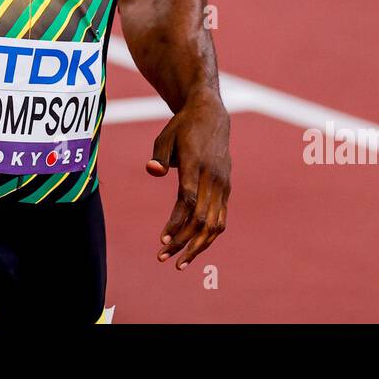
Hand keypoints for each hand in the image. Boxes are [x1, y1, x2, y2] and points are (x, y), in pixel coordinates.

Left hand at [146, 95, 230, 269]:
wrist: (212, 116)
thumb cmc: (182, 127)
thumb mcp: (165, 136)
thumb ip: (159, 156)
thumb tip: (152, 171)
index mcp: (197, 164)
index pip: (188, 200)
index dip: (176, 222)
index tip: (162, 238)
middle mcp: (213, 177)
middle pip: (201, 218)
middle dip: (182, 242)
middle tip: (162, 257)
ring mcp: (222, 184)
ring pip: (214, 224)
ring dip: (197, 246)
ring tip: (179, 262)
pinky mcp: (226, 188)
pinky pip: (220, 218)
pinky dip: (208, 236)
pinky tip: (194, 248)